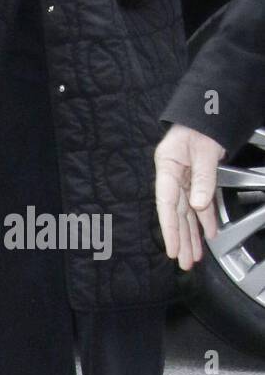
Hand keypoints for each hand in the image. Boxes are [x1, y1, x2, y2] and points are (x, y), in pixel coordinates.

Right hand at [154, 124, 224, 269]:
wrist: (209, 112)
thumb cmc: (201, 125)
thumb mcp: (204, 149)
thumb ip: (203, 178)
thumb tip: (198, 205)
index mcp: (167, 166)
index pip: (166, 202)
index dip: (169, 228)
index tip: (173, 248)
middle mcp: (172, 174)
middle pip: (176, 212)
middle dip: (181, 239)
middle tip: (184, 262)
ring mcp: (183, 177)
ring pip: (187, 212)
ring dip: (191, 234)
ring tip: (194, 257)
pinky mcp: (195, 178)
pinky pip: (199, 203)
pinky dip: (204, 219)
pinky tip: (206, 234)